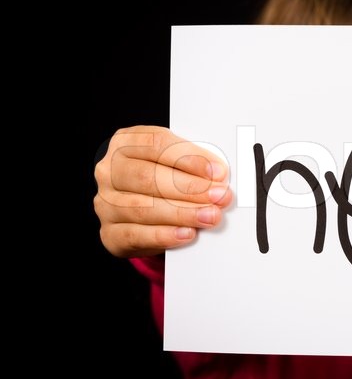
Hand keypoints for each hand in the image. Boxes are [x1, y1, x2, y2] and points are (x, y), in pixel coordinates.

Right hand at [94, 126, 232, 256]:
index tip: (217, 171)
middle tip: (218, 196)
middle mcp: (109, 171)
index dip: (190, 158)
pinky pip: (136, 235)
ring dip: (183, 213)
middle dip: (190, 188)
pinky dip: (165, 235)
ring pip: (143, 208)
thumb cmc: (162, 179)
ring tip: (210, 216)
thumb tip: (219, 175)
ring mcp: (106, 203)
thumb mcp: (175, 162)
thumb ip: (192, 163)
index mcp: (125, 143)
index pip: (157, 144)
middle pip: (148, 177)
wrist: (142, 214)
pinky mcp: (110, 233)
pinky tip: (187, 233)